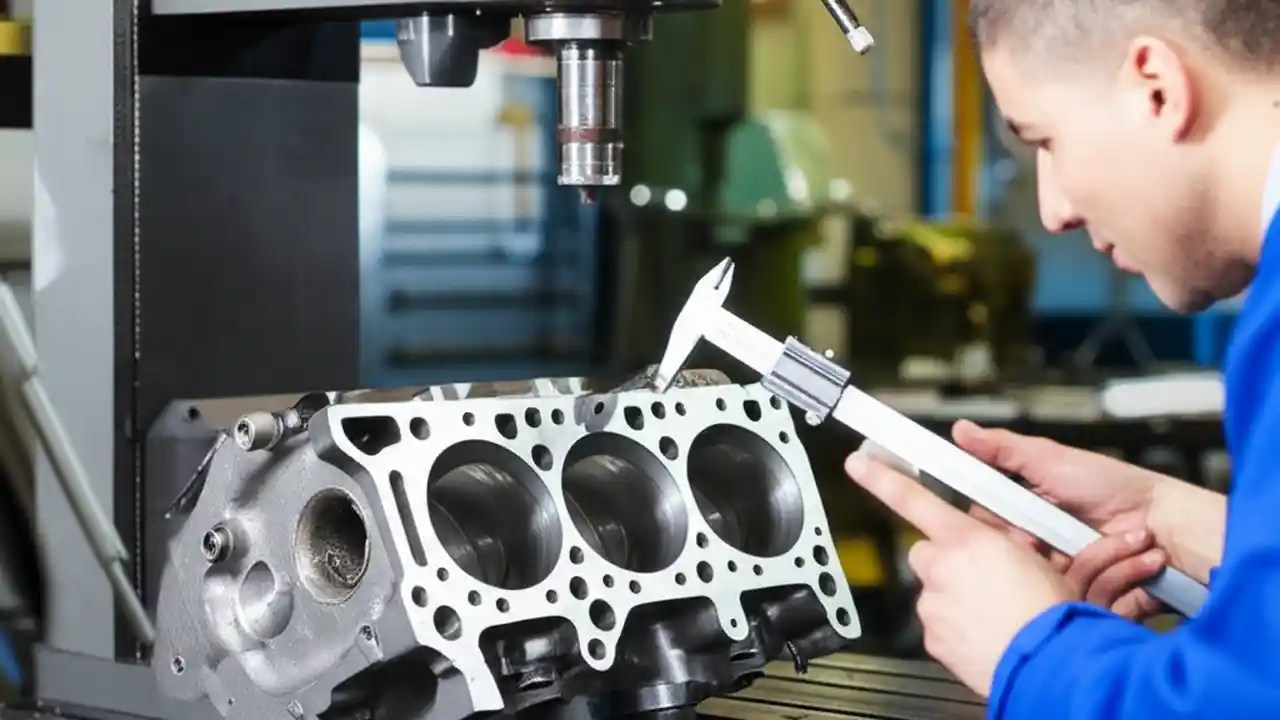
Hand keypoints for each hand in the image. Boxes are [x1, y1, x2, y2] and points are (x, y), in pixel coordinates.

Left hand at [846, 453, 1076, 696]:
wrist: (1049, 663)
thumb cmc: (1049, 611)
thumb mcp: (1035, 556)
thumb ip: (1002, 539)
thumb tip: (995, 535)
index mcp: (964, 540)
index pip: (912, 500)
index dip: (880, 478)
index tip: (858, 464)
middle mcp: (940, 569)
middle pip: (926, 553)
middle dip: (946, 560)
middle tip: (978, 575)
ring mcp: (932, 606)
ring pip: (933, 592)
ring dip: (954, 596)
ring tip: (991, 612)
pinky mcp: (932, 639)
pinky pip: (938, 624)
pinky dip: (955, 627)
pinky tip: (983, 633)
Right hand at [955, 418, 1222, 589]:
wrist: (1171, 521)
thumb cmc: (1116, 488)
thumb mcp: (1052, 460)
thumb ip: (1002, 449)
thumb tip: (961, 430)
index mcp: (1027, 520)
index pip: (992, 535)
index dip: (1002, 536)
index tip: (1022, 532)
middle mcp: (1044, 554)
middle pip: (1019, 568)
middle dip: (1049, 554)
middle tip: (1070, 541)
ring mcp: (1070, 580)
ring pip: (1059, 585)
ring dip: (1102, 557)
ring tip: (1129, 537)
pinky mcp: (1097, 603)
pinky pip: (1093, 601)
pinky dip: (1123, 574)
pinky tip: (1141, 557)